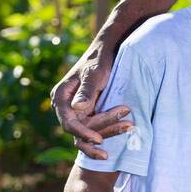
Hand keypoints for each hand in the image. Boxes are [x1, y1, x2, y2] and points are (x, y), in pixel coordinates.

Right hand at [51, 41, 132, 159]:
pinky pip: (97, 128)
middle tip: (128, 124)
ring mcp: (77, 111)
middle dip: (103, 130)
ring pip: (89, 132)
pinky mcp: (89, 113)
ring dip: (109, 131)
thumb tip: (77, 107)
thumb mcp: (94, 73)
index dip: (83, 133)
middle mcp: (66, 107)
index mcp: (60, 97)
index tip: (99, 139)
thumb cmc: (98, 60)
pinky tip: (125, 128)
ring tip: (130, 125)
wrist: (108, 52)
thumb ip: (86, 90)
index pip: (69, 123)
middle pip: (81, 130)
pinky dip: (111, 128)